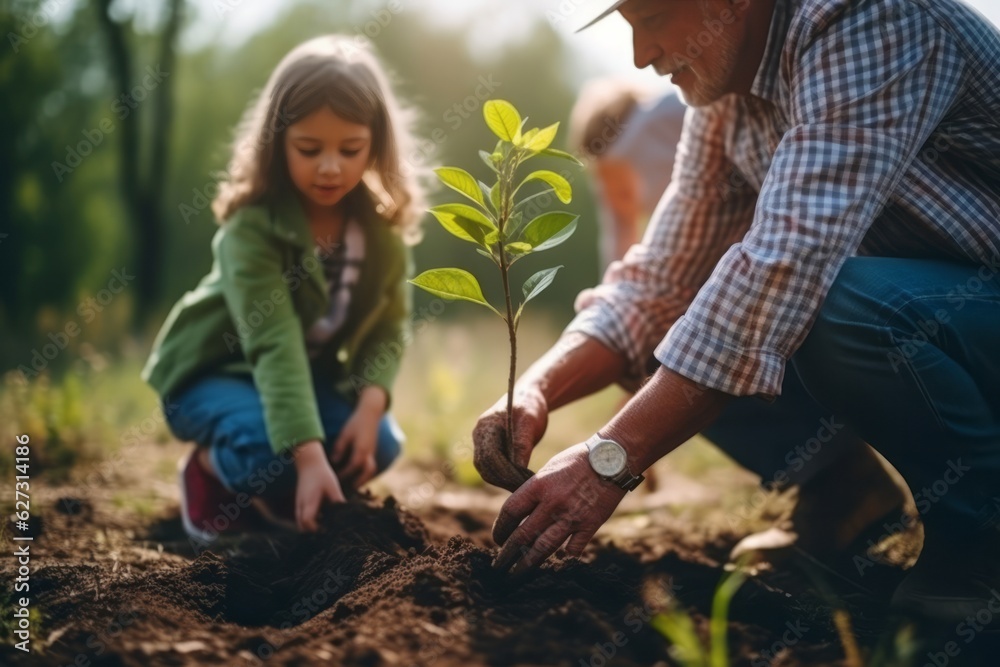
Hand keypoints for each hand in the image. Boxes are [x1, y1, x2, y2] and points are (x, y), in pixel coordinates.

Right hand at [294, 440, 345, 531]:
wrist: (309, 465)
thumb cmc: (322, 475)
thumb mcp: (333, 487)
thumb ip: (338, 501)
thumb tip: (347, 515)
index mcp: (309, 502)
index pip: (307, 521)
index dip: (316, 530)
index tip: (328, 531)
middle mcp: (301, 506)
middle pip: (302, 528)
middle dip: (313, 533)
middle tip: (328, 533)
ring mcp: (298, 506)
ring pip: (301, 524)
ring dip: (311, 528)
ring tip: (326, 527)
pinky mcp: (300, 505)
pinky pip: (302, 519)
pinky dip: (310, 523)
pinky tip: (323, 520)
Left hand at [331, 388, 384, 489]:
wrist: (370, 414)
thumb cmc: (355, 423)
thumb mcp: (344, 435)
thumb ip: (339, 449)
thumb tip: (334, 462)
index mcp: (362, 449)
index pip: (353, 466)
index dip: (343, 474)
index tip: (334, 480)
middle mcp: (370, 453)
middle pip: (367, 472)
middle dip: (358, 482)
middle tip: (347, 490)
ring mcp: (373, 453)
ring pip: (370, 470)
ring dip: (362, 479)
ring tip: (352, 486)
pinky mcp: (373, 452)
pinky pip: (370, 466)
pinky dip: (364, 473)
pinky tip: (356, 476)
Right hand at [472, 386, 547, 491]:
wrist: (528, 398)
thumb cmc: (530, 407)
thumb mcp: (529, 423)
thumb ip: (522, 444)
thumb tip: (518, 468)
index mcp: (486, 427)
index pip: (489, 456)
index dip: (504, 472)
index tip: (523, 481)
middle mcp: (479, 436)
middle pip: (484, 466)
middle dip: (503, 479)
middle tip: (524, 487)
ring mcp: (481, 443)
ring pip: (486, 470)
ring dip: (502, 480)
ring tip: (523, 485)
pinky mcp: (488, 449)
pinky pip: (491, 468)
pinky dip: (503, 476)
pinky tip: (519, 480)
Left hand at [492, 443, 625, 573]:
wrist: (613, 459)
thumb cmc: (578, 460)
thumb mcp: (549, 469)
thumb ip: (535, 491)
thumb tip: (520, 513)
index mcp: (538, 486)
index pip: (510, 512)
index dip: (500, 529)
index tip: (497, 538)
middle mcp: (552, 503)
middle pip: (522, 535)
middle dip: (507, 554)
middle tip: (499, 567)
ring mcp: (571, 517)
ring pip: (543, 548)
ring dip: (527, 564)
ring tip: (517, 574)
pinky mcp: (589, 525)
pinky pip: (573, 550)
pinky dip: (564, 558)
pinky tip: (557, 563)